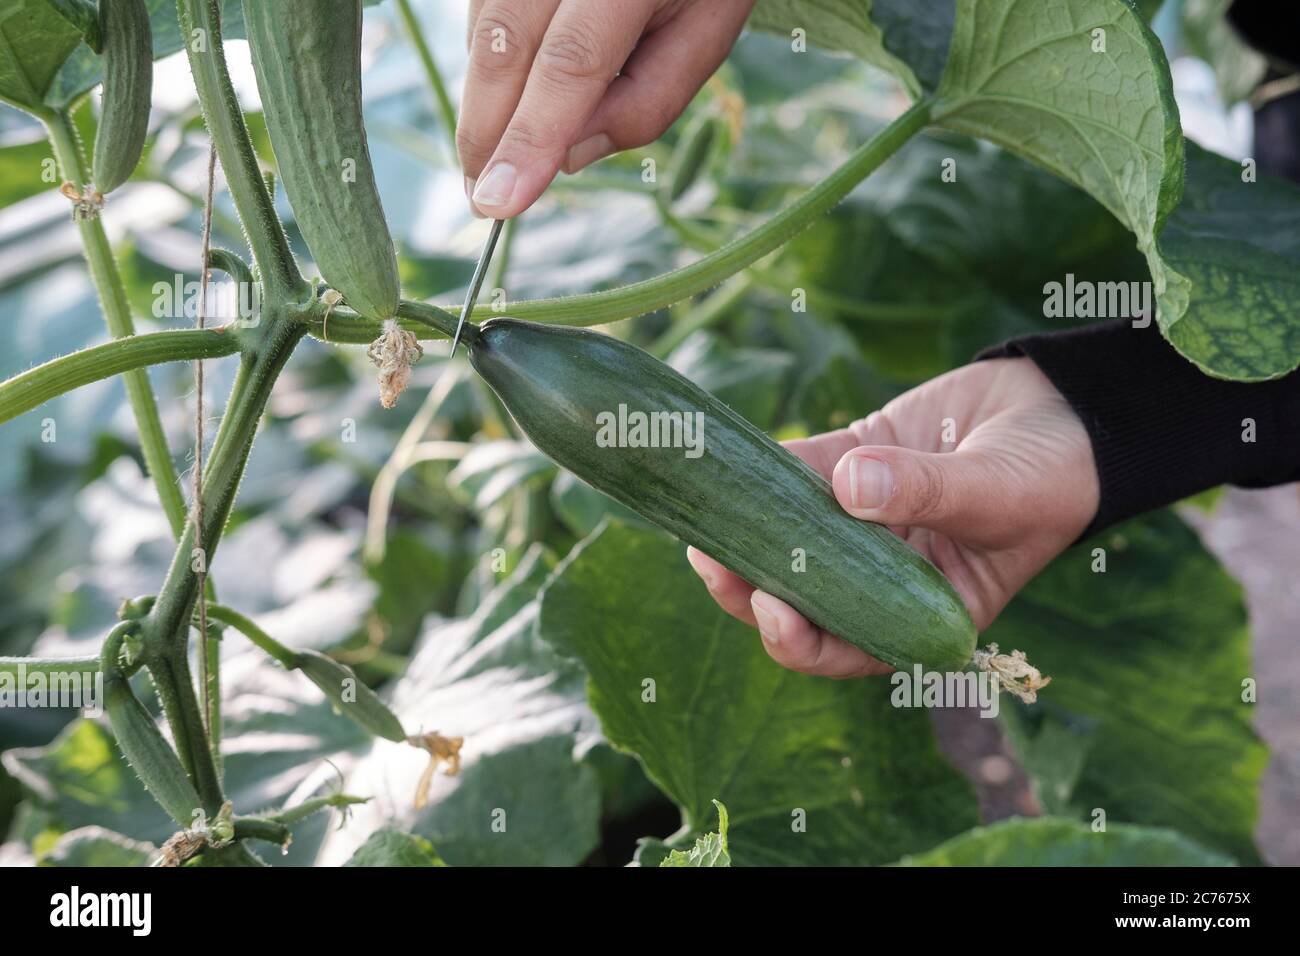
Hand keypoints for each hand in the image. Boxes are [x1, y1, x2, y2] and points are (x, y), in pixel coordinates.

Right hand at [458, 0, 755, 217]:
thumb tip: (567, 158)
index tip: (500, 203)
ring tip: (498, 158)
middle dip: (487, 133)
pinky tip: (510, 99)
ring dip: (484, 103)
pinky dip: (489, 65)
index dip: (530, 138)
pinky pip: (483, 12)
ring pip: (484, 31)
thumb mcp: (707, 35)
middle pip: (506, 47)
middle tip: (484, 200)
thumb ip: (648, 102)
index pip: (571, 64)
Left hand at [686, 357, 1099, 677]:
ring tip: (704, 518)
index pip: (851, 646)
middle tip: (709, 562)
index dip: (801, 640)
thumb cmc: (1054, 473)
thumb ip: (929, 493)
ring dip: (745, 531)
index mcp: (925, 613)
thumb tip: (847, 489)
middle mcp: (885, 576)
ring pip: (790, 538)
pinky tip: (734, 461)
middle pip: (803, 598)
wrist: (1067, 407)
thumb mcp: (1000, 491)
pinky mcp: (850, 464)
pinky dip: (767, 468)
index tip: (771, 608)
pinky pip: (799, 472)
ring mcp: (861, 522)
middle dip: (750, 589)